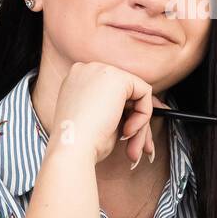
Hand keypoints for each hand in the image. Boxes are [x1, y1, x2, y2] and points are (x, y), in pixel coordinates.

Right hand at [50, 60, 170, 167]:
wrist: (72, 147)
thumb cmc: (81, 143)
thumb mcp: (99, 121)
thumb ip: (116, 110)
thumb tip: (141, 114)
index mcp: (78, 80)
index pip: (112, 93)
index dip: (125, 114)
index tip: (129, 135)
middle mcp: (87, 70)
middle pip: (125, 93)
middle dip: (136, 121)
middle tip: (135, 147)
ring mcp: (101, 70)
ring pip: (136, 94)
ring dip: (140, 125)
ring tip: (132, 147)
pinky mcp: (117, 77)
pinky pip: (145, 93)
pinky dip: (143, 116)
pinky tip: (129, 131)